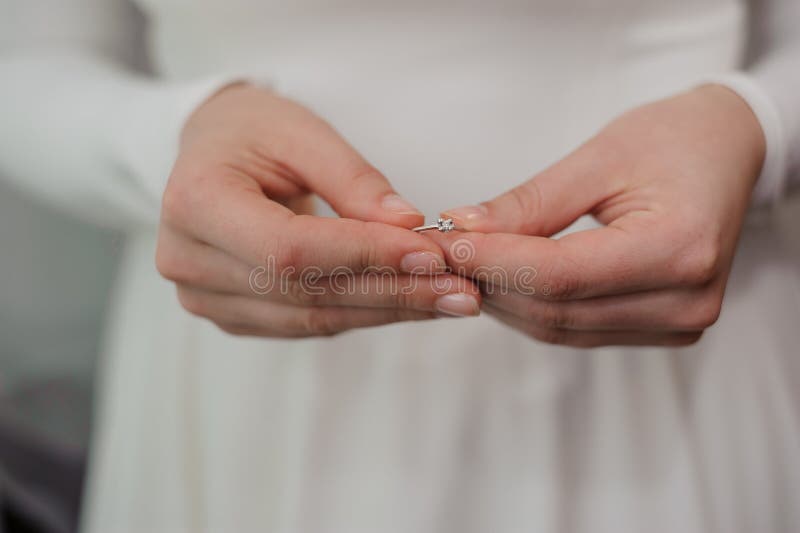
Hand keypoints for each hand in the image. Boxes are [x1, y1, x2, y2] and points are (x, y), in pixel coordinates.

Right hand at [156, 84, 479, 336]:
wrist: (212, 153)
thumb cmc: (254, 132)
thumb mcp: (303, 132)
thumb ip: (355, 180)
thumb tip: (410, 228)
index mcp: (196, 202)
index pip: (291, 248)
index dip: (365, 256)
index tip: (432, 254)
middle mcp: (188, 260)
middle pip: (306, 292)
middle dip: (393, 293)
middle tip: (462, 292)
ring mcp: (204, 296)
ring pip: (312, 318)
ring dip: (387, 311)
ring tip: (450, 300)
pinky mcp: (231, 314)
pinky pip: (307, 324)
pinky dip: (363, 314)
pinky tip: (410, 303)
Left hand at [432, 85, 763, 346]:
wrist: (726, 153)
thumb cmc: (671, 141)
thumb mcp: (598, 157)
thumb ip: (528, 204)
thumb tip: (461, 231)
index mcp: (678, 248)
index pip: (559, 275)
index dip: (491, 262)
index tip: (441, 241)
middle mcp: (685, 300)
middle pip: (555, 311)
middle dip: (488, 282)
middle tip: (440, 252)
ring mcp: (678, 323)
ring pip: (559, 329)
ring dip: (504, 300)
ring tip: (464, 263)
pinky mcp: (663, 328)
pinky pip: (577, 330)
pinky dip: (532, 307)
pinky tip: (503, 278)